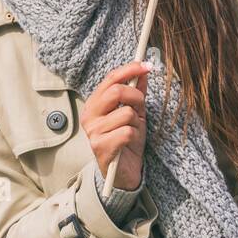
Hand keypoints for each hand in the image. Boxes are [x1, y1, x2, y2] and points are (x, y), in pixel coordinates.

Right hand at [80, 61, 149, 189]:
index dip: (130, 69)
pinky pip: (127, 132)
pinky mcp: (100, 147)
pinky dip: (135, 136)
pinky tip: (129, 143)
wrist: (124, 172)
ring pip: (126, 113)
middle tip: (142, 106)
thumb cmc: (127, 140)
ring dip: (136, 122)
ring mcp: (93, 132)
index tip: (148, 65)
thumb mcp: (135, 113)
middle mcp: (89, 115)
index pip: (110, 79)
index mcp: (95, 103)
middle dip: (136, 97)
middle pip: (116, 92)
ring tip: (132, 131)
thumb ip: (137, 92)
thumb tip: (143, 71)